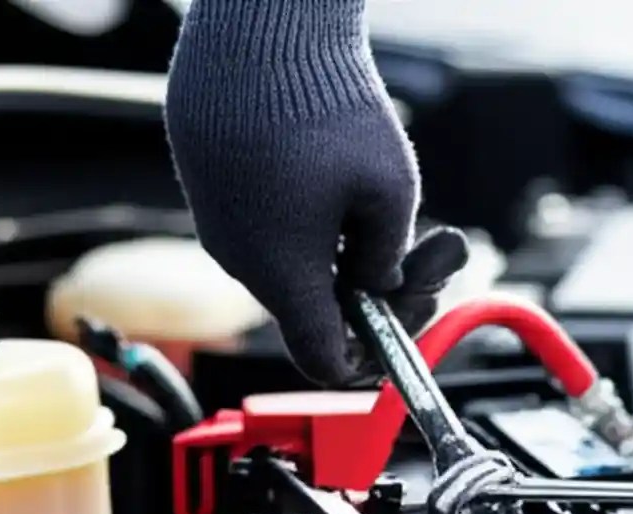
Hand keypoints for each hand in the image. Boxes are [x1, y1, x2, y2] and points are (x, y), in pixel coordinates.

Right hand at [164, 0, 464, 384]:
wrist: (257, 33)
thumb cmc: (326, 107)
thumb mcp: (392, 192)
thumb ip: (391, 258)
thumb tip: (380, 285)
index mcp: (284, 276)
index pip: (324, 360)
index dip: (369, 359)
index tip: (400, 333)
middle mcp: (240, 261)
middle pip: (314, 309)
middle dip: (373, 288)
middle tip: (423, 250)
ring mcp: (218, 224)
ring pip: (291, 265)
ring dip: (342, 249)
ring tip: (380, 198)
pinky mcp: (209, 188)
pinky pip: (263, 226)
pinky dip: (306, 219)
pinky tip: (332, 175)